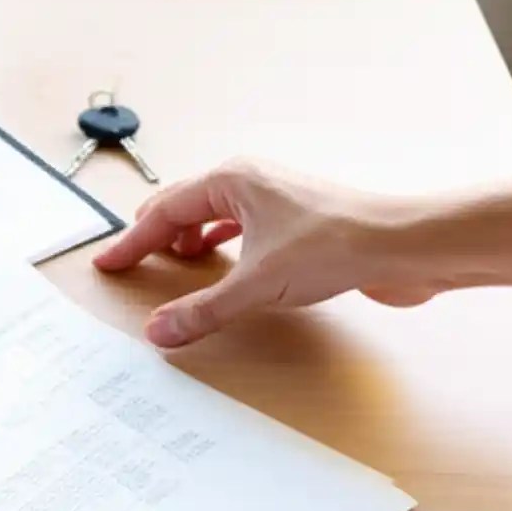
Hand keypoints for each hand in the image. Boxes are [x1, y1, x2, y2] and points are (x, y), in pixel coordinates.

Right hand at [93, 159, 430, 346]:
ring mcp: (276, 198)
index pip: (165, 210)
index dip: (133, 240)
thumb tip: (160, 331)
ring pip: (216, 213)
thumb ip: (203, 310)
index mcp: (232, 179)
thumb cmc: (336, 246)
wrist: (403, 247)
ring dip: (190, 237)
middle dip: (157, 233)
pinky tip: (221, 263)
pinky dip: (221, 243)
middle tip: (131, 260)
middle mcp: (252, 180)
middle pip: (186, 204)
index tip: (108, 262)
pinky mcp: (298, 221)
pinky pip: (242, 226)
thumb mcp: (256, 285)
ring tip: (173, 262)